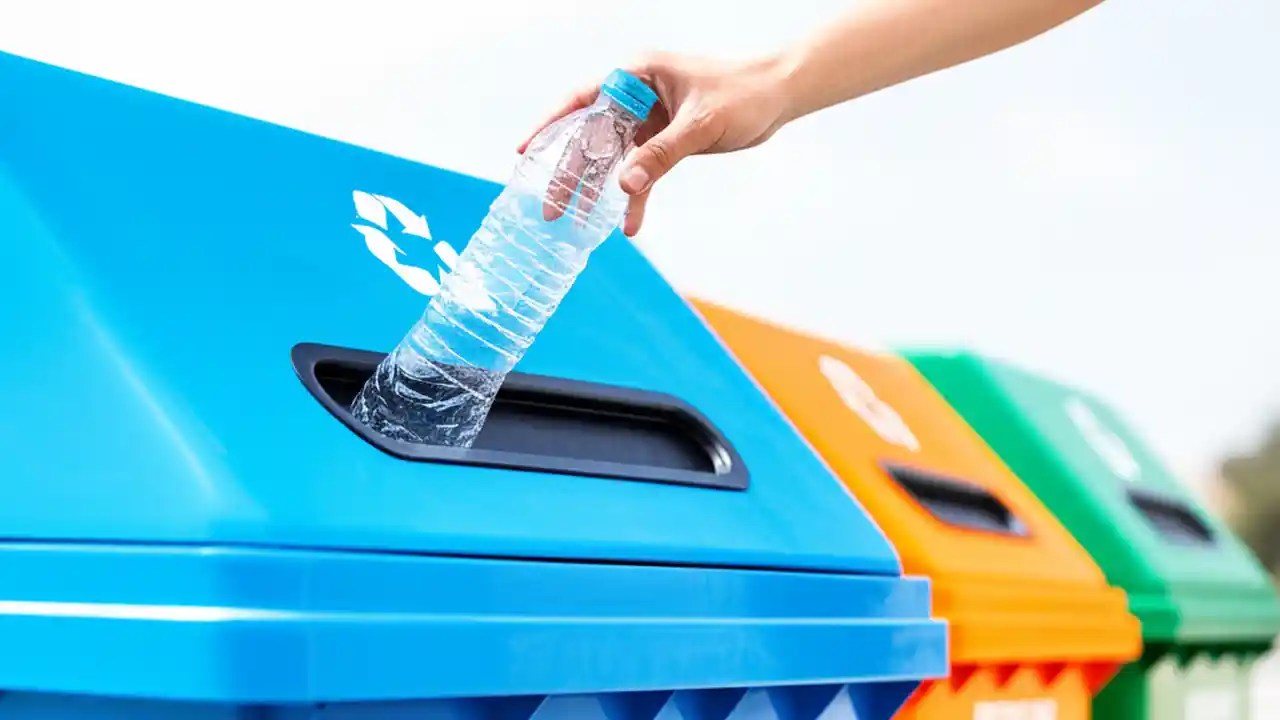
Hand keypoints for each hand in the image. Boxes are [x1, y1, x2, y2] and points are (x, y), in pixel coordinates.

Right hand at [518, 53, 794, 235]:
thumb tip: (623, 184)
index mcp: (637, 74)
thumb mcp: (700, 124)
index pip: (582, 99)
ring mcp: (649, 118)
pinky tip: (630, 225)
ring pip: (613, 157)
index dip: (551, 125)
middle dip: (571, 172)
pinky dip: (637, 196)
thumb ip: (661, 154)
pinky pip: (642, 170)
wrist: (780, 95)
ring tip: (577, 223)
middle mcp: (637, 94)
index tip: (525, 151)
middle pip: (592, 135)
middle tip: (551, 206)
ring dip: (598, 190)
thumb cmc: (744, 93)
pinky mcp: (665, 139)